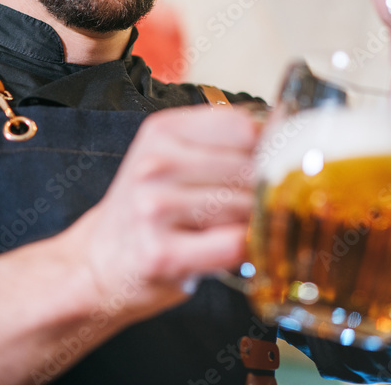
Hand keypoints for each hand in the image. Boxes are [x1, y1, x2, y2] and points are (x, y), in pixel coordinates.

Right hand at [74, 106, 259, 322]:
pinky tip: (228, 250)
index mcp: (163, 130)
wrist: (99, 263)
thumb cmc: (151, 211)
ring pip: (244, 206)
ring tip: (230, 229)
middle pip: (249, 168)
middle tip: (249, 207)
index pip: (245, 126)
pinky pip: (234, 243)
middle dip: (261, 191)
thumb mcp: (177, 160)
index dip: (270, 149)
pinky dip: (245, 250)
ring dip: (252, 223)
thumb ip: (226, 144)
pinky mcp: (161, 253)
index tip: (274, 165)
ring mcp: (154, 208)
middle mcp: (155, 164)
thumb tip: (291, 134)